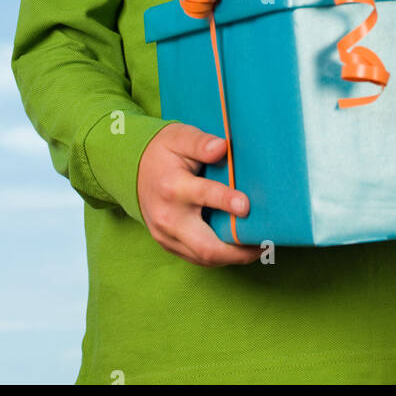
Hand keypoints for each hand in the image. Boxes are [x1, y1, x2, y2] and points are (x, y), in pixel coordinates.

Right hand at [136, 123, 261, 266]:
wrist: (131, 170)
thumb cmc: (163, 151)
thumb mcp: (179, 137)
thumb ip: (200, 142)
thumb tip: (221, 147)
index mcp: (173, 186)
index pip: (203, 196)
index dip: (226, 201)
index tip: (246, 206)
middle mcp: (168, 217)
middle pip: (205, 246)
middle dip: (237, 250)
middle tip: (264, 243)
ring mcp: (167, 235)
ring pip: (204, 258)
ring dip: (233, 256)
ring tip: (259, 247)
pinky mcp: (169, 244)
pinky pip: (197, 258)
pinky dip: (220, 256)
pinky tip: (239, 248)